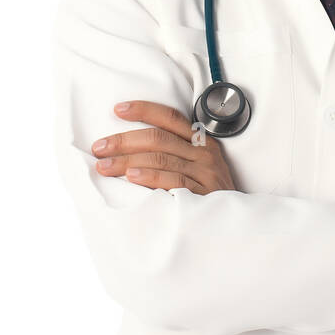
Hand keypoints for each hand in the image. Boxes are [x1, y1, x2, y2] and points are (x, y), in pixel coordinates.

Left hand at [91, 100, 237, 194]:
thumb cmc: (209, 194)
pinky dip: (149, 177)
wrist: (234, 225)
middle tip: (100, 147)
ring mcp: (204, 173)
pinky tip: (131, 178)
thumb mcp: (197, 168)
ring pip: (160, 158)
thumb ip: (173, 154)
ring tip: (104, 165)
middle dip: (124, 140)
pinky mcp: (202, 193)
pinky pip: (172, 181)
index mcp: (200, 141)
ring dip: (127, 161)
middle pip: (159, 138)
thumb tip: (129, 149)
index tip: (118, 109)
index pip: (170, 117)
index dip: (144, 110)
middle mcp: (203, 153)